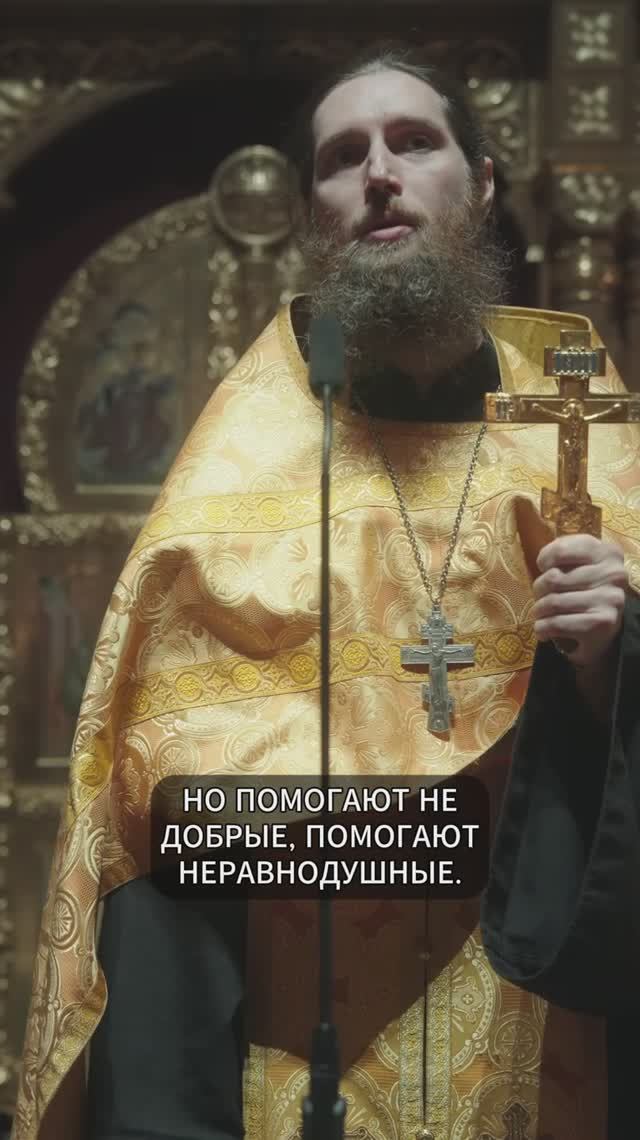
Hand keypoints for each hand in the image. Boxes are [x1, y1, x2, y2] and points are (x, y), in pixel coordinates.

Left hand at [532, 535, 626, 667]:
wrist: (604, 626)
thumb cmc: (584, 588)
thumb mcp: (579, 563)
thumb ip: (562, 552)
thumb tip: (543, 562)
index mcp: (607, 553)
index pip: (561, 550)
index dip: (545, 560)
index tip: (544, 569)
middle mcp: (613, 574)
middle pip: (553, 578)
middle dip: (539, 589)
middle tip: (540, 597)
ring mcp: (610, 599)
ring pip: (553, 602)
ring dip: (538, 611)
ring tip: (540, 614)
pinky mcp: (602, 623)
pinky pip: (557, 623)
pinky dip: (542, 628)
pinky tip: (543, 630)